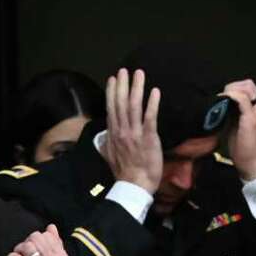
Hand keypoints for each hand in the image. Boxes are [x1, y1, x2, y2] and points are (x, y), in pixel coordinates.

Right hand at [103, 68, 162, 194]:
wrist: (134, 186)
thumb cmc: (125, 173)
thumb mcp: (109, 157)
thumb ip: (106, 145)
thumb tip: (100, 139)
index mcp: (113, 133)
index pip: (111, 108)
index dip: (112, 92)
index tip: (113, 78)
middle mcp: (122, 130)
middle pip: (121, 103)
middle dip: (123, 85)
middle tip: (125, 70)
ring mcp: (134, 133)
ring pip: (134, 106)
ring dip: (137, 88)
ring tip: (139, 74)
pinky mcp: (148, 138)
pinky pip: (149, 118)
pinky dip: (152, 104)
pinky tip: (155, 91)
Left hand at [222, 79, 255, 180]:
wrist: (252, 165)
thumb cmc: (244, 149)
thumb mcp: (239, 126)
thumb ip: (234, 112)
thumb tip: (223, 102)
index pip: (249, 88)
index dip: (235, 88)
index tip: (223, 97)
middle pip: (248, 84)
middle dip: (232, 87)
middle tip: (221, 98)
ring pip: (245, 88)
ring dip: (230, 91)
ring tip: (221, 100)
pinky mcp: (252, 119)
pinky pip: (241, 98)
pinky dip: (230, 97)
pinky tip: (221, 102)